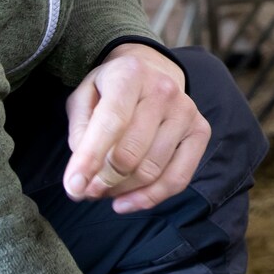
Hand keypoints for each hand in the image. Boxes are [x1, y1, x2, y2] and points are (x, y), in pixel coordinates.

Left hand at [64, 45, 211, 213]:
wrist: (152, 71)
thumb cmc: (111, 90)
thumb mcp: (84, 97)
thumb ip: (80, 132)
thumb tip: (84, 175)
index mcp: (130, 74)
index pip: (111, 123)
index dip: (90, 159)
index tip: (73, 187)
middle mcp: (163, 90)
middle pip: (130, 153)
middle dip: (103, 180)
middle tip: (86, 190)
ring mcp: (186, 111)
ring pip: (151, 171)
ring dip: (122, 190)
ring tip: (104, 190)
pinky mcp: (200, 131)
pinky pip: (178, 179)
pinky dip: (149, 198)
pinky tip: (127, 202)